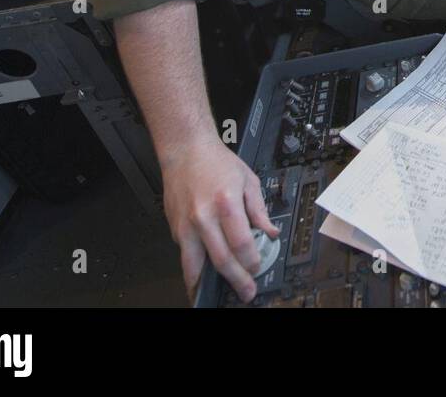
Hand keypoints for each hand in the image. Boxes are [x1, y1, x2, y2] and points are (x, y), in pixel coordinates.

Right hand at [160, 135, 277, 303]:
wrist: (185, 150)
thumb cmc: (216, 162)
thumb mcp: (248, 180)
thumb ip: (260, 209)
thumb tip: (270, 231)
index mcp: (226, 203)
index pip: (241, 243)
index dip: (252, 261)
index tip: (258, 268)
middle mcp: (203, 217)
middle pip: (220, 259)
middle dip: (236, 280)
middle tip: (246, 292)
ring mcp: (186, 225)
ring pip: (194, 265)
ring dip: (205, 285)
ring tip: (212, 296)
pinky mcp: (175, 229)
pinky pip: (186, 254)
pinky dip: (194, 267)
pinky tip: (204, 273)